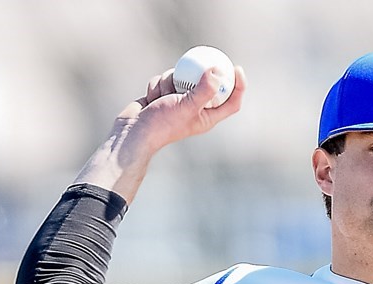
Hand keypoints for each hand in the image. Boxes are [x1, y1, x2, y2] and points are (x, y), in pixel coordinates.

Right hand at [123, 65, 246, 150]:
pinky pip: (164, 79)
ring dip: (170, 81)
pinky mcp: (163, 95)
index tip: (236, 68)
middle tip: (200, 63)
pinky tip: (151, 97)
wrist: (134, 132)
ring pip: (181, 77)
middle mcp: (195, 108)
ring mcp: (178, 101)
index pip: (231, 102)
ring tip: (162, 97)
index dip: (238, 85)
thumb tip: (217, 71)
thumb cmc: (163, 124)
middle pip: (206, 84)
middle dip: (197, 75)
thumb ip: (204, 89)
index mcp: (208, 117)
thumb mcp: (187, 106)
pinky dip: (157, 85)